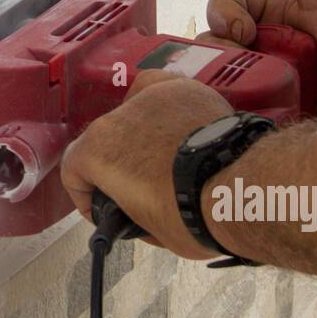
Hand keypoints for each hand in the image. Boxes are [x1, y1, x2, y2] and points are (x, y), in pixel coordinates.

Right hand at [61, 71, 232, 258]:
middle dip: (116, 164)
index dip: (86, 196)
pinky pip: (160, 90)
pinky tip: (171, 121)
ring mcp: (151, 97)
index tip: (103, 209)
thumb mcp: (149, 230)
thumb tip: (137, 209)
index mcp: (97, 150)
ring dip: (139, 134)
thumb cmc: (194, 216)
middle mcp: (117, 116)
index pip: (74, 169)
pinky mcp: (184, 88)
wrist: (242, 191)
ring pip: (131, 112)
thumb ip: (128, 211)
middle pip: (104, 139)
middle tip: (138, 189)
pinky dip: (160, 105)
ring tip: (163, 157)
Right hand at [196, 0, 316, 115]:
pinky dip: (213, 103)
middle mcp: (258, 48)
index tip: (243, 33)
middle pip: (210, 36)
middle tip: (245, 64)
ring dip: (214, 77)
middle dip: (219, 46)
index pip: (228, 2)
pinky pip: (211, 104)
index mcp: (273, 17)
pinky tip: (235, 109)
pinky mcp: (245, 115)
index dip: (226, 12)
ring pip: (204, 71)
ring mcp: (250, 83)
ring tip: (246, 92)